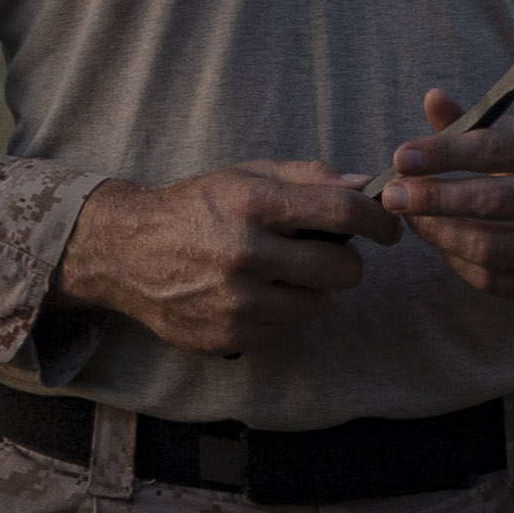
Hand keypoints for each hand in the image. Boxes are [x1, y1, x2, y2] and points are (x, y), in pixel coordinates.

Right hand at [57, 160, 399, 357]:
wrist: (126, 252)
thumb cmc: (194, 207)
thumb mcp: (244, 175)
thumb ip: (307, 177)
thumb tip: (365, 184)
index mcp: (252, 204)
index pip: (343, 213)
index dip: (378, 221)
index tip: (387, 227)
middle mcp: (246, 254)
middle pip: (342, 271)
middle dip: (347, 262)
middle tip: (331, 254)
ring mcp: (237, 302)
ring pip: (318, 305)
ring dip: (312, 290)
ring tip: (282, 273)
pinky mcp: (230, 337)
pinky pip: (285, 328)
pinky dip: (280, 311)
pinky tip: (252, 293)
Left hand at [383, 96, 513, 302]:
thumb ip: (482, 123)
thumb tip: (432, 99)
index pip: (498, 148)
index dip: (446, 153)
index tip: (402, 156)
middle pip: (496, 201)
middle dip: (436, 199)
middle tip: (392, 196)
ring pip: (496, 249)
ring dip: (444, 236)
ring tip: (415, 221)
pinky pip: (501, 282)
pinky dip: (462, 265)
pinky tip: (444, 246)